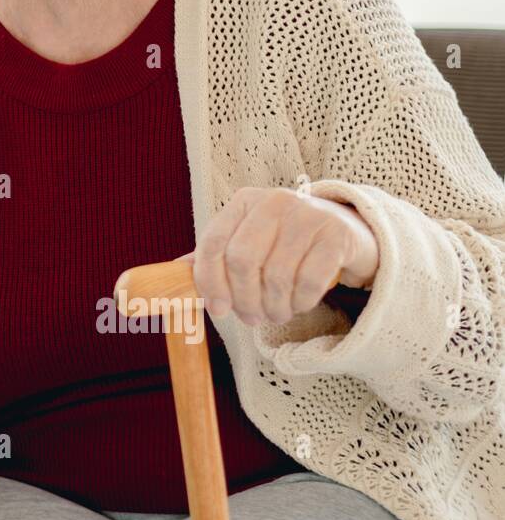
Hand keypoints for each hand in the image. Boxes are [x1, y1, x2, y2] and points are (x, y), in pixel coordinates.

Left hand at [192, 186, 379, 326]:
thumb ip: (215, 255)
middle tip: (251, 318)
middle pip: (242, 261)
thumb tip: (174, 273)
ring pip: (276, 275)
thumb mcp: (248, 239)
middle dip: (244, 299)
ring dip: (274, 306)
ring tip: (276, 313)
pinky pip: (309, 281)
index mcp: (243, 202)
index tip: (217, 310)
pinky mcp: (335, 234)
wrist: (345, 230)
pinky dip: (301, 301)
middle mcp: (273, 202)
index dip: (209, 281)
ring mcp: (307, 215)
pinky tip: (299, 303)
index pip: (213, 243)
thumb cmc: (284, 241)